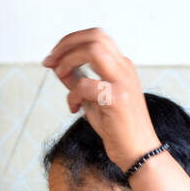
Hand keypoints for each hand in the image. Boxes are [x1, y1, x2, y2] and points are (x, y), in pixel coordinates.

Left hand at [43, 28, 159, 172]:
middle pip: (94, 36)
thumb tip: (57, 66)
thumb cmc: (117, 129)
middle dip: (66, 44)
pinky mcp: (117, 99)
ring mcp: (122, 82)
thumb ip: (78, 82)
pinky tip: (74, 108)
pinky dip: (72, 94)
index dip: (71, 41)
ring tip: (61, 76)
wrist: (139, 153)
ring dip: (69, 59)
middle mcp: (124, 68)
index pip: (96, 37)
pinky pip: (86, 85)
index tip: (53, 57)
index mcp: (121, 66)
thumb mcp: (93, 101)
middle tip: (50, 61)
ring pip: (93, 50)